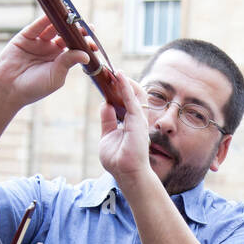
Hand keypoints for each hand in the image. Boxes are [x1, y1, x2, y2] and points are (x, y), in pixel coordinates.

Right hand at [0, 16, 90, 108]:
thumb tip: (86, 54)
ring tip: (72, 18)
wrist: (8, 88)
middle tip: (86, 27)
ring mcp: (38, 42)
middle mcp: (50, 50)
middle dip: (76, 31)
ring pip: (53, 28)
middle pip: (66, 35)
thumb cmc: (34, 88)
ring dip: (62, 22)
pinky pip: (37, 26)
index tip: (93, 42)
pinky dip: (45, 19)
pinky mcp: (25, 37)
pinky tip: (53, 15)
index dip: (84, 44)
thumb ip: (68, 62)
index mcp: (60, 62)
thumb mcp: (55, 76)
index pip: (75, 48)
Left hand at [98, 71, 154, 187]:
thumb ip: (107, 120)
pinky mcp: (138, 121)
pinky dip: (125, 86)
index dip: (117, 89)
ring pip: (134, 93)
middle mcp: (136, 119)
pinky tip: (119, 75)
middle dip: (121, 82)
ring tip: (113, 70)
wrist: (126, 174)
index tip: (107, 80)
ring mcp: (138, 119)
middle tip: (109, 72)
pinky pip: (132, 99)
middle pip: (132, 94)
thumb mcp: (107, 136)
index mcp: (129, 123)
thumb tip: (105, 104)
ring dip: (124, 81)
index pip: (125, 101)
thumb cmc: (118, 160)